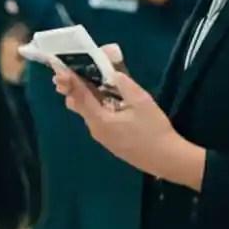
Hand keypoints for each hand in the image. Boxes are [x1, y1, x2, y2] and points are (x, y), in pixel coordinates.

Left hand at [52, 59, 204, 190]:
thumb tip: (112, 73)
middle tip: (76, 72)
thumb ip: (125, 84)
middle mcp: (95, 129)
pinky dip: (97, 107)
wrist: (166, 160)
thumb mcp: (142, 102)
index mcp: (99, 119)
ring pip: (88, 113)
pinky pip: (97, 120)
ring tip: (93, 82)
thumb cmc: (154, 130)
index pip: (79, 95)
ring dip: (87, 97)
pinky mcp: (110, 142)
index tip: (62, 68)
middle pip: (78, 105)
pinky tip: (109, 100)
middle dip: (75, 88)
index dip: (70, 80)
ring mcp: (102, 138)